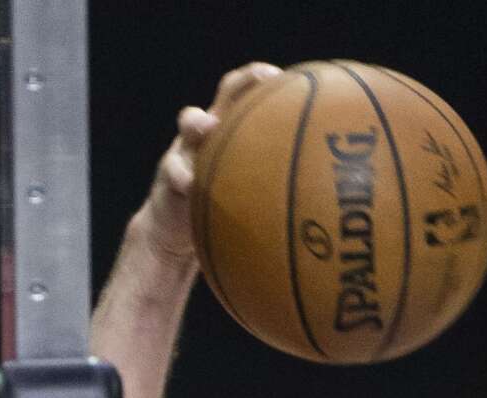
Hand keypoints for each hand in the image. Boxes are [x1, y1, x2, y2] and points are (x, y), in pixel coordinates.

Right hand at [139, 62, 281, 262]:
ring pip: (190, 123)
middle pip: (225, 96)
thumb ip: (271, 185)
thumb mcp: (247, 196)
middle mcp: (210, 133)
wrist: (176, 230)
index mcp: (231, 131)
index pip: (248, 95)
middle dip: (242, 84)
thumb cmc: (221, 212)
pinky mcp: (167, 178)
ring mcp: (185, 151)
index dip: (262, 80)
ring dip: (198, 122)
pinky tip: (191, 185)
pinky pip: (173, 172)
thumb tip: (318, 198)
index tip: (283, 77)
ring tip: (209, 127)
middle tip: (264, 79)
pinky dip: (182, 176)